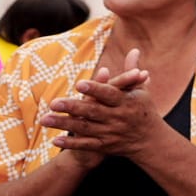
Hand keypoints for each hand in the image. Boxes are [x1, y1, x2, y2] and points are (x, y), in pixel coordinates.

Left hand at [40, 49, 160, 160]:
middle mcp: (118, 118)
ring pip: (85, 129)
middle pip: (93, 112)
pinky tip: (54, 140)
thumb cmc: (143, 109)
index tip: (79, 84)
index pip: (109, 94)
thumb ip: (131, 71)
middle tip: (54, 102)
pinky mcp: (105, 146)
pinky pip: (86, 145)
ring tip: (45, 119)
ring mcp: (111, 133)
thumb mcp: (140, 90)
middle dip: (73, 107)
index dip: (95, 89)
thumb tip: (134, 49)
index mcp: (127, 102)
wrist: (150, 140)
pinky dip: (71, 143)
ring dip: (64, 124)